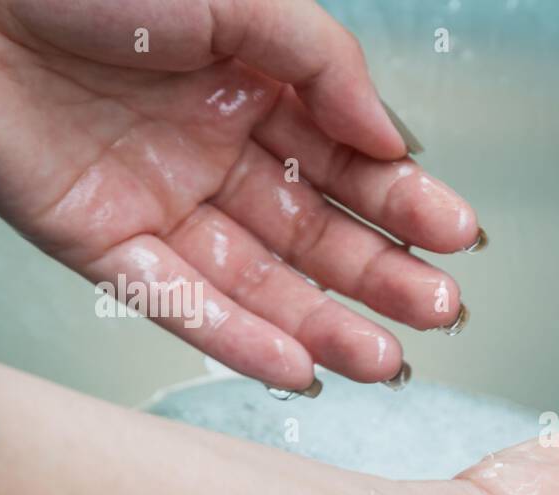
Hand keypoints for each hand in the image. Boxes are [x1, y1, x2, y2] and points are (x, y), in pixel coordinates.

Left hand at [0, 0, 479, 389]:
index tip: (459, 238)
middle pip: (316, 234)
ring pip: (259, 282)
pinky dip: (236, 338)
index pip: (349, 162)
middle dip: (382, 276)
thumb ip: (327, 65)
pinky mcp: (99, 242)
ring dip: (325, 325)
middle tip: (442, 310)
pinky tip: (297, 366)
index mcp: (253, 87)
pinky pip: (177, 301)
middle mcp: (214, 150)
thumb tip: (393, 140)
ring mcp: (160, 201)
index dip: (407, 204)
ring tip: (387, 360)